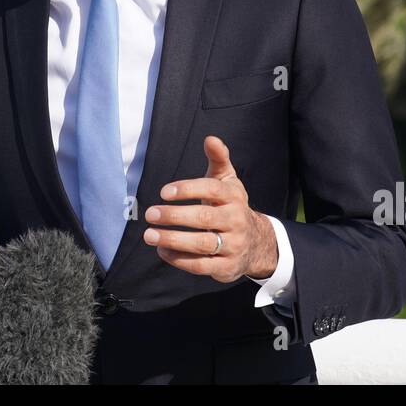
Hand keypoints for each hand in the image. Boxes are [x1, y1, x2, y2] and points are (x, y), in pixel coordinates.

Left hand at [142, 135, 278, 282]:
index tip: (163, 192)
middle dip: (175, 216)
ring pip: (202, 244)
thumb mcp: (227, 181)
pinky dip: (179, 259)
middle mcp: (236, 220)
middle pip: (205, 218)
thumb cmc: (230, 205)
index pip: (212, 190)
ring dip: (173, 240)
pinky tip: (162, 250)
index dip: (187, 189)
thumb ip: (218, 159)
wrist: (256, 242)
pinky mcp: (226, 267)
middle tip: (150, 214)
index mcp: (234, 196)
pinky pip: (201, 265)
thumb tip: (210, 138)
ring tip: (149, 235)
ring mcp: (233, 245)